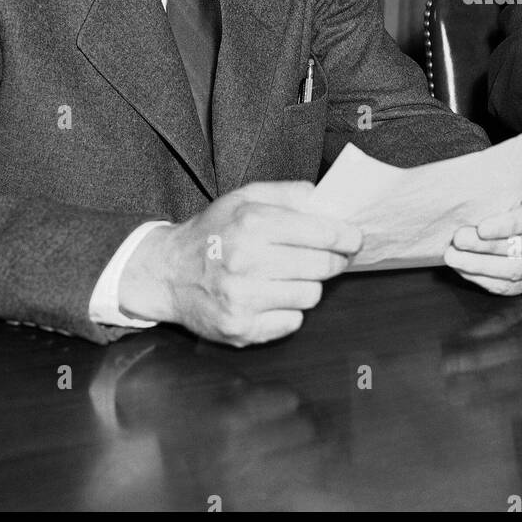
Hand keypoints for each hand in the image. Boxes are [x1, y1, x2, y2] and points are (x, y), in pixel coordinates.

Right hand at [117, 181, 362, 346]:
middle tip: (331, 257)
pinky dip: (289, 311)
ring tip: (288, 276)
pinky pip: (292, 322)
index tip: (354, 239)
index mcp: (252, 223)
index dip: (347, 237)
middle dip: (334, 261)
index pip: (323, 233)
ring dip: (308, 285)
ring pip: (311, 296)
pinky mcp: (240, 327)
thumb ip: (289, 193)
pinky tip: (271, 297)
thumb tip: (328, 200)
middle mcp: (246, 261)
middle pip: (322, 266)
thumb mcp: (245, 197)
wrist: (167, 272)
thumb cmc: (214, 231)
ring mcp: (242, 298)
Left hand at [445, 184, 521, 295]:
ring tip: (454, 257)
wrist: (510, 211)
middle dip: (486, 246)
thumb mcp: (502, 185)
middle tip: (458, 240)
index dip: (507, 225)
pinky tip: (463, 268)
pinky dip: (482, 278)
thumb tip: (463, 200)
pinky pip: (507, 286)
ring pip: (515, 270)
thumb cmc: (503, 197)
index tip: (481, 228)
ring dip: (480, 265)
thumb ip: (490, 192)